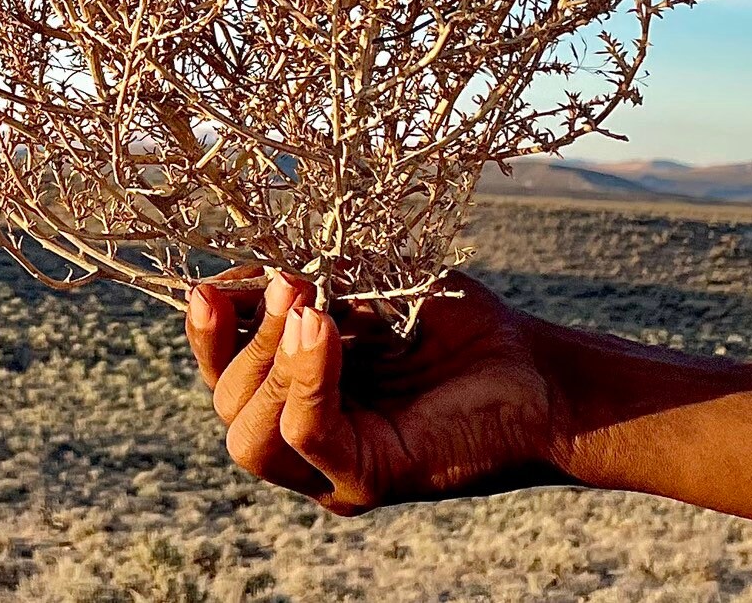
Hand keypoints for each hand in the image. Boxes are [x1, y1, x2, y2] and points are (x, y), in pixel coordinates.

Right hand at [184, 267, 570, 514]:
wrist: (542, 373)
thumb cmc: (459, 329)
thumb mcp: (366, 290)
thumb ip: (306, 286)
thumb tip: (243, 272)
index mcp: (298, 396)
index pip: (223, 376)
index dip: (209, 332)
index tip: (210, 284)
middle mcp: (308, 442)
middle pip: (228, 407)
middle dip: (241, 339)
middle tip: (285, 283)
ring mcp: (335, 470)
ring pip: (251, 437)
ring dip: (267, 361)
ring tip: (305, 305)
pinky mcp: (368, 479)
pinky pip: (308, 435)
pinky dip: (305, 378)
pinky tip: (324, 327)